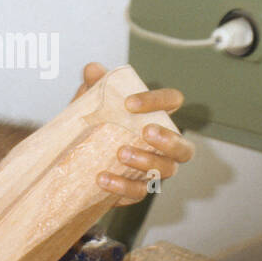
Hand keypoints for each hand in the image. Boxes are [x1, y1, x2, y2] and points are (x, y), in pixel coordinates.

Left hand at [74, 62, 193, 204]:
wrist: (77, 155)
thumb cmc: (96, 122)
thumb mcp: (93, 101)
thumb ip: (95, 84)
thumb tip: (92, 70)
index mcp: (157, 116)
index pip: (172, 102)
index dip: (158, 100)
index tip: (130, 103)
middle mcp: (164, 146)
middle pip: (184, 147)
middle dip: (169, 140)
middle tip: (145, 131)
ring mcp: (155, 170)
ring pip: (166, 170)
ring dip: (147, 162)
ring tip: (121, 153)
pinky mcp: (138, 189)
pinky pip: (138, 191)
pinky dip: (122, 186)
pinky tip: (103, 178)